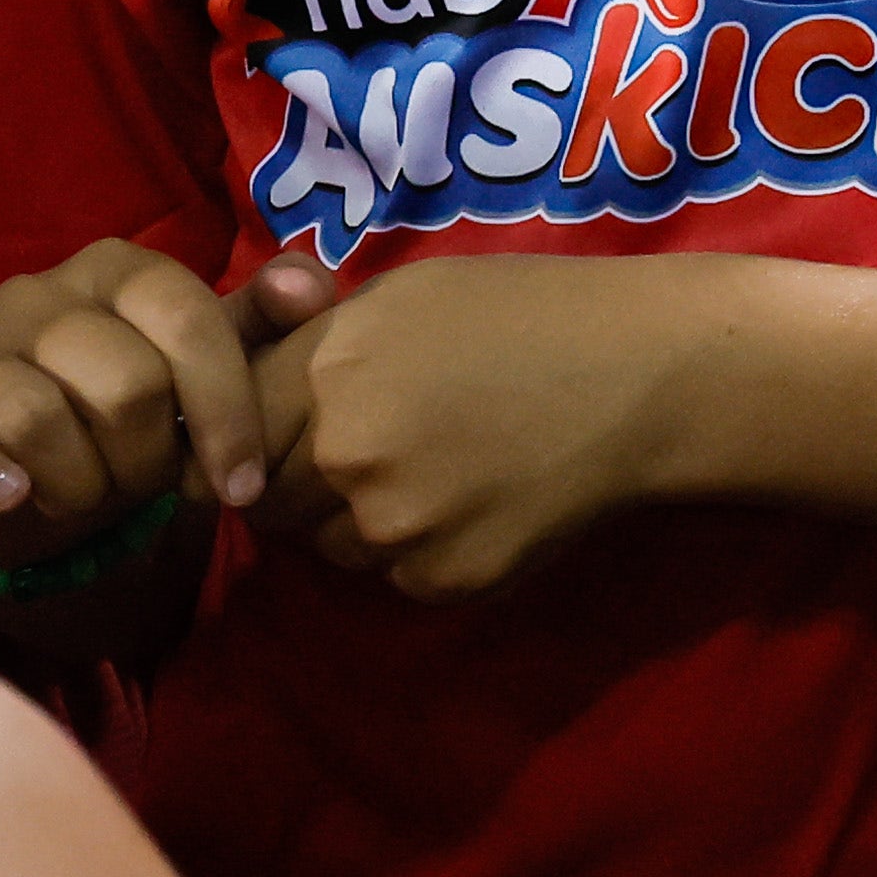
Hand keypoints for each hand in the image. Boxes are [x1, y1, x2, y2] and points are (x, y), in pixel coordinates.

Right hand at [0, 240, 280, 575]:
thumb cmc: (128, 425)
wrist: (30, 487)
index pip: (190, 322)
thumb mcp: (202, 377)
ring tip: (81, 497)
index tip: (240, 487)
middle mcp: (40, 293)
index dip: (226, 414)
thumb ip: (257, 329)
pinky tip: (10, 499)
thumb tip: (309, 285)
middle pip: (124, 385)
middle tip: (140, 485)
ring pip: (38, 419)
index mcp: (119, 271)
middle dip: (148, 461)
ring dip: (78, 487)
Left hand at [248, 249, 671, 598]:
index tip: (273, 430)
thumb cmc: (526, 312)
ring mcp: (396, 528)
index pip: (231, 433)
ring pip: (330, 545)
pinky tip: (473, 499)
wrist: (645, 376)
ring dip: (356, 519)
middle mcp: (347, 459)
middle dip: (298, 480)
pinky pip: (395, 574)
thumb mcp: (402, 296)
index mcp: (330, 373)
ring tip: (429, 469)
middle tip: (364, 449)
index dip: (247, 433)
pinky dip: (419, 547)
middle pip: (269, 501)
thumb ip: (314, 341)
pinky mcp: (443, 580)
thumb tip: (241, 369)